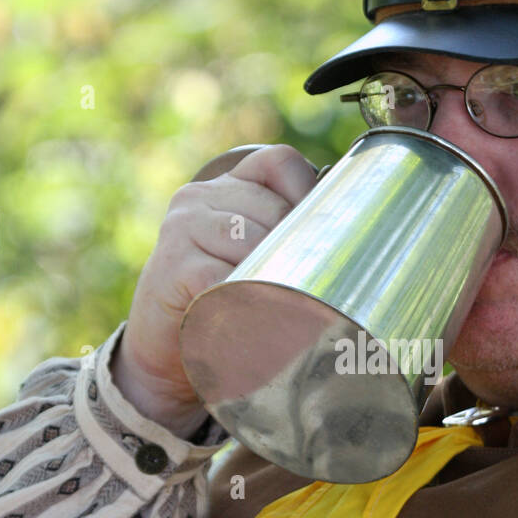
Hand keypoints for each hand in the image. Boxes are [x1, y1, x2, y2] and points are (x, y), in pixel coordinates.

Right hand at [112, 145, 316, 436]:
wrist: (163, 354)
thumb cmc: (221, 302)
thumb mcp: (254, 257)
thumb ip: (286, 235)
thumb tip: (353, 236)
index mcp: (222, 186)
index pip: (279, 163)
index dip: (308, 192)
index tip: (320, 232)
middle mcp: (197, 198)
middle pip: (273, 207)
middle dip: (296, 247)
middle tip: (303, 284)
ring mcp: (181, 230)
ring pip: (253, 241)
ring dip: (272, 276)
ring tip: (278, 301)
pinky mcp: (173, 269)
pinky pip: (226, 278)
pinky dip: (245, 298)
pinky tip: (252, 313)